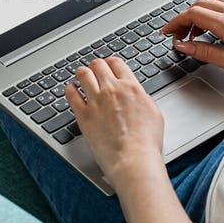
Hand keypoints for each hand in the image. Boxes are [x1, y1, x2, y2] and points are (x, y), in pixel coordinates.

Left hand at [65, 57, 163, 187]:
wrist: (133, 160)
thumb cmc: (146, 142)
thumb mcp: (154, 113)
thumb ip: (142, 98)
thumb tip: (136, 94)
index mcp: (131, 87)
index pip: (116, 63)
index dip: (111, 62)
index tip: (108, 65)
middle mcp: (112, 90)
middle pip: (98, 65)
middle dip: (95, 65)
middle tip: (94, 69)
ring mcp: (96, 101)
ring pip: (83, 74)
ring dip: (81, 72)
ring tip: (80, 74)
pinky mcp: (83, 115)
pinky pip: (71, 95)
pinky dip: (70, 89)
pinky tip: (70, 88)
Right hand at [162, 0, 223, 82]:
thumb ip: (204, 52)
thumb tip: (183, 46)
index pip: (192, 14)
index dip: (175, 22)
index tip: (167, 32)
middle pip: (199, 5)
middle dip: (184, 18)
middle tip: (178, 35)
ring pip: (211, 2)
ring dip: (197, 14)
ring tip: (194, 34)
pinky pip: (223, 4)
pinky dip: (211, 12)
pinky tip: (213, 27)